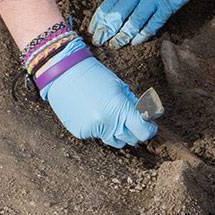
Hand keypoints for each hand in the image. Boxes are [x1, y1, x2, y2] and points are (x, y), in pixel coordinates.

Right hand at [40, 56, 159, 147]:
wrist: (64, 73)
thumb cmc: (95, 76)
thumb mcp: (120, 87)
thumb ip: (133, 106)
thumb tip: (147, 119)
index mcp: (119, 108)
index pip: (144, 132)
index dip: (149, 129)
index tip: (150, 125)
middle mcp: (107, 122)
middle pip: (131, 140)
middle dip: (134, 130)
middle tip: (130, 118)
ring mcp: (93, 129)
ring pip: (114, 141)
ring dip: (117, 132)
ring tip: (110, 114)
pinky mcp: (81, 133)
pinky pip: (98, 136)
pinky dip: (99, 128)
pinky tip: (92, 113)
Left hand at [88, 0, 214, 45]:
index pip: (110, 1)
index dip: (100, 17)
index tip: (93, 28)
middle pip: (118, 14)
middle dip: (107, 30)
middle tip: (99, 41)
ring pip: (133, 22)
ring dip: (122, 36)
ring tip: (114, 45)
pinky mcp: (169, 5)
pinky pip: (153, 24)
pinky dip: (144, 34)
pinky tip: (136, 41)